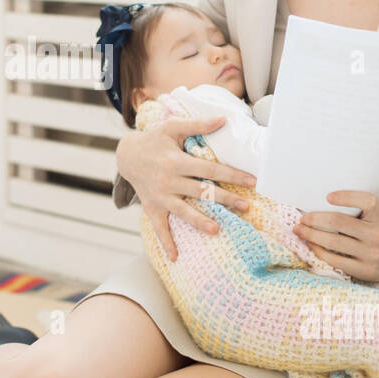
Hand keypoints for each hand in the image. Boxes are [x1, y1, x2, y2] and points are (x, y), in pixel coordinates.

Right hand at [115, 116, 257, 261]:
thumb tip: (224, 119)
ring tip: (217, 230)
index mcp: (176, 161)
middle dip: (225, 199)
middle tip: (246, 206)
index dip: (231, 174)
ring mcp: (160, 197)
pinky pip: (159, 228)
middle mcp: (168, 180)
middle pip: (201, 192)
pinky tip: (175, 258)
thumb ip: (198, 125)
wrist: (126, 155)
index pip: (209, 169)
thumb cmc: (154, 139)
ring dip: (200, 221)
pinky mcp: (152, 208)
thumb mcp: (172, 127)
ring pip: (183, 211)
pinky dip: (165, 243)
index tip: (252, 181)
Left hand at [291, 190, 378, 281]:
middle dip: (315, 218)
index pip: (365, 200)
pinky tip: (311, 244)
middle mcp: (378, 234)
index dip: (345, 197)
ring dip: (311, 235)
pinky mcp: (365, 270)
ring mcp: (372, 254)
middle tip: (302, 217)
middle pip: (339, 222)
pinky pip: (335, 260)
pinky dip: (319, 251)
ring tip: (299, 230)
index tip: (328, 196)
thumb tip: (336, 195)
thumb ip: (366, 199)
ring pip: (333, 242)